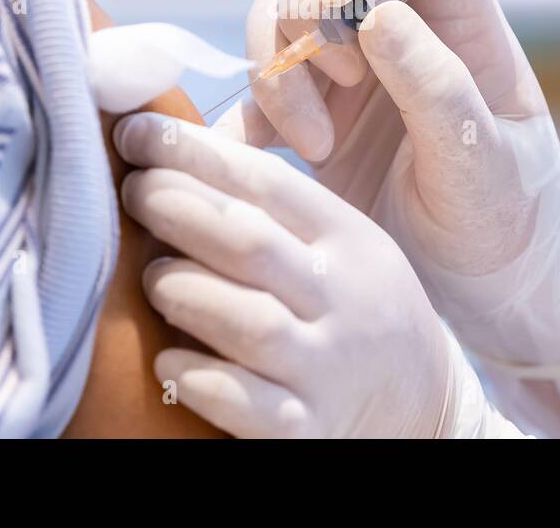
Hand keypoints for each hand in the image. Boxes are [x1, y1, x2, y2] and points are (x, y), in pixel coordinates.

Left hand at [113, 111, 452, 437]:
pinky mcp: (311, 429)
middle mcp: (344, 299)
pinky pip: (249, 407)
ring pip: (248, 322)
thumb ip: (273, 209)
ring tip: (149, 278)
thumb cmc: (358, 310)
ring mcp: (329, 369)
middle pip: (250, 243)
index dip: (195, 153)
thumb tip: (174, 151)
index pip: (268, 185)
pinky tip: (166, 360)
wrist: (428, 409)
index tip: (136, 131)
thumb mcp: (341, 246)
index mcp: (350, 240)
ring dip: (183, 292)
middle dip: (178, 209)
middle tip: (131, 193)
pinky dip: (200, 379)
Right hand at [216, 0, 559, 365]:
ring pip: (277, 11)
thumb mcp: (484, 167)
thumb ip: (439, 91)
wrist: (474, 295)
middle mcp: (397, 26)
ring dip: (278, 68)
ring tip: (318, 145)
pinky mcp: (303, 115)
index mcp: (460, 17)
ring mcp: (345, 67)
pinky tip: (270, 163)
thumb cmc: (506, 225)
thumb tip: (380, 17)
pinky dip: (245, 116)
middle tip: (336, 78)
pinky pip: (251, 84)